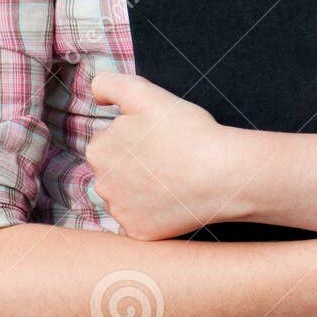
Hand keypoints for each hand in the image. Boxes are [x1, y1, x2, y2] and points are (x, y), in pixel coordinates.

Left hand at [86, 72, 241, 239]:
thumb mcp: (145, 93)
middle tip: (170, 156)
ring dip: (143, 188)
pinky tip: (173, 199)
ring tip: (175, 177)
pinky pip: (140, 220)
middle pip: (117, 168)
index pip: (112, 138)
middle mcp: (100, 183)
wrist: (222, 175)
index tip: (160, 136)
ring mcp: (119, 211)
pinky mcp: (137, 232)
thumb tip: (94, 95)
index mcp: (98, 149)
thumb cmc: (187, 132)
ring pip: (127, 195)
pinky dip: (154, 212)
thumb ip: (109, 84)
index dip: (137, 134)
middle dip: (136, 163)